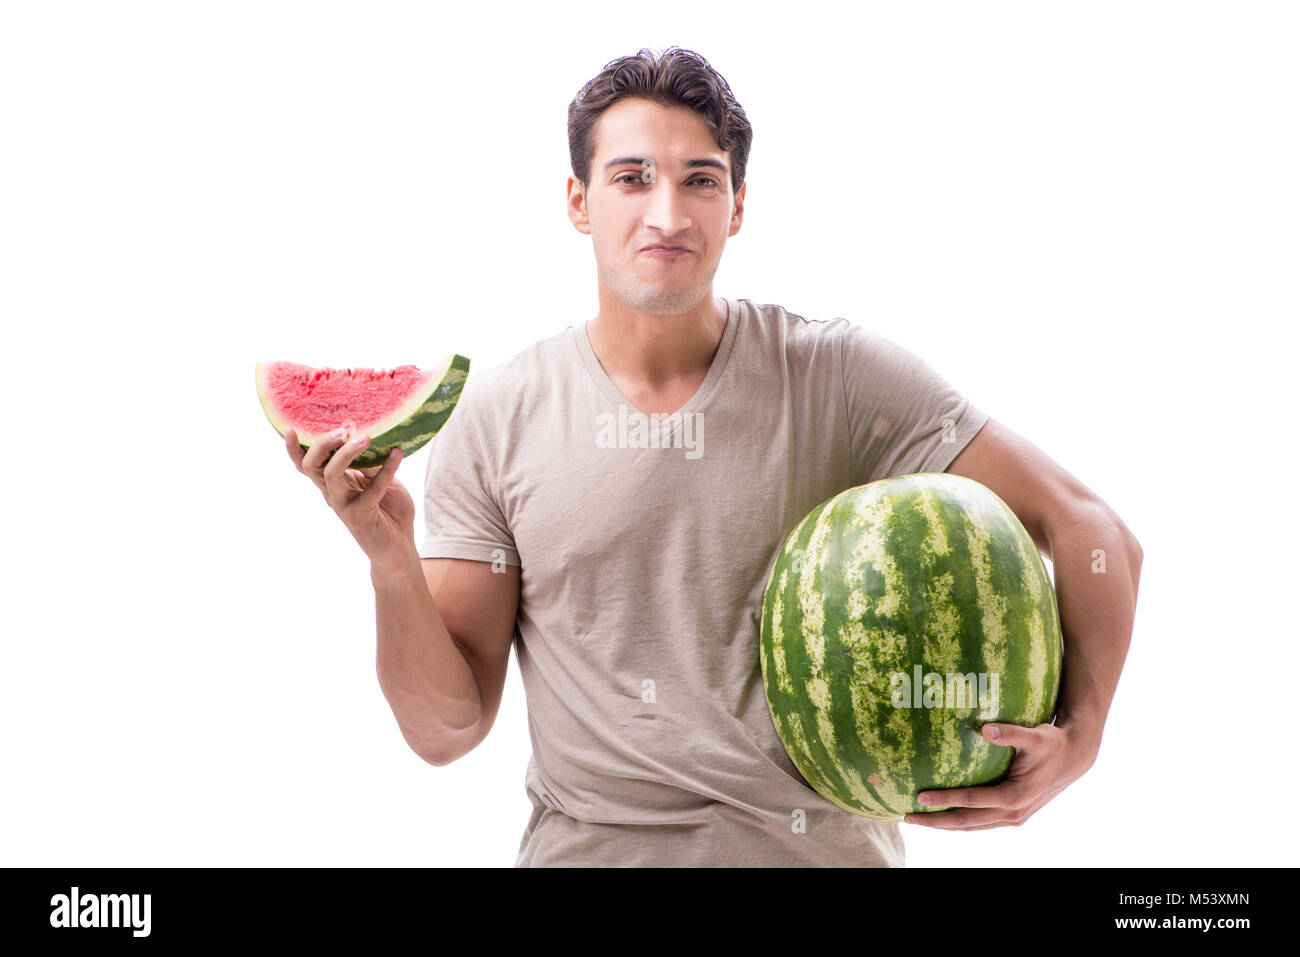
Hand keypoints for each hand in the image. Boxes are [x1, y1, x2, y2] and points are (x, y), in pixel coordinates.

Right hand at [285, 426, 415, 572]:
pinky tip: (397, 454)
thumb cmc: (389, 511)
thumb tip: (365, 439)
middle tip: (341, 430)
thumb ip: (371, 464)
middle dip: (321, 445)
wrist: (399, 548)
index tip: (290, 428)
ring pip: (331, 475)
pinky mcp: (360, 517)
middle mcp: (333, 493)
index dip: (294, 449)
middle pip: (311, 466)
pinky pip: (372, 489)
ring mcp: (344, 506)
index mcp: (333, 483)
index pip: (307, 464)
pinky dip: (387, 469)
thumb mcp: (381, 481)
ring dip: (347, 454)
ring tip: (365, 438)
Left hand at [903, 722, 1098, 829]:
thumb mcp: (1035, 735)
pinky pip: (981, 823)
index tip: (919, 796)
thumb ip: (1010, 732)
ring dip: (945, 825)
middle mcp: (1013, 813)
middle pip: (966, 822)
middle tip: (906, 816)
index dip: (944, 800)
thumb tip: (985, 728)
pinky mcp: (1013, 816)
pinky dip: (961, 822)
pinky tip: (943, 817)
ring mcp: (1014, 818)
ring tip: (918, 820)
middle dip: (936, 821)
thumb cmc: (1051, 742)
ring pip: (972, 827)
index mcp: (1015, 796)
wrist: (1075, 757)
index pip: (971, 801)